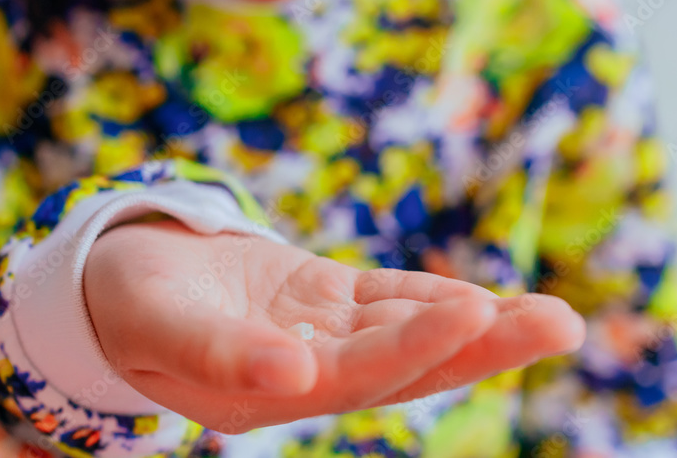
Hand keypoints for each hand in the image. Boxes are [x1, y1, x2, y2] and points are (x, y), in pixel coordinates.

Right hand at [84, 220, 584, 433]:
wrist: (116, 280)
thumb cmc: (125, 301)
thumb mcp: (160, 322)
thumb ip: (222, 353)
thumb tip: (295, 376)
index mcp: (267, 394)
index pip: (356, 377)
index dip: (416, 346)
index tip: (477, 312)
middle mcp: (305, 373)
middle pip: (406, 365)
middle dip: (482, 346)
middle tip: (560, 325)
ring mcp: (318, 335)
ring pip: (408, 331)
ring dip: (477, 322)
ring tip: (552, 318)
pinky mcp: (321, 299)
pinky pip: (385, 300)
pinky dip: (433, 297)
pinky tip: (486, 299)